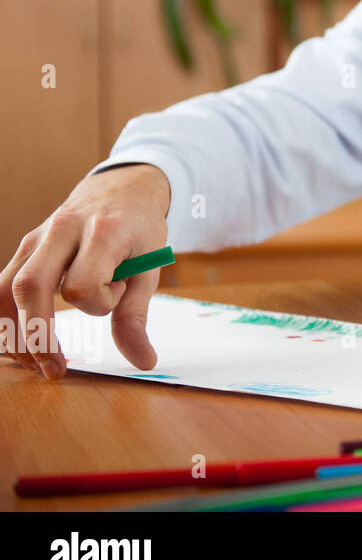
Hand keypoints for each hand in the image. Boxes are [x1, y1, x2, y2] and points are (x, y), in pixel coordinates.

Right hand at [2, 164, 170, 378]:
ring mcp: (37, 237)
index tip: (118, 295)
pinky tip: (23, 341)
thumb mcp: (150, 268)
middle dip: (37, 336)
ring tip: (37, 363)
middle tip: (55, 370)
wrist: (123, 189)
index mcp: (102, 232)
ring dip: (15, 333)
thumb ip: (137, 315)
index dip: (99, 303)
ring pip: (5, 289)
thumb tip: (143, 362)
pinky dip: (6, 319)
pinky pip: (1, 286)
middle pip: (30, 286)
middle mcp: (62, 231)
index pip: (83, 284)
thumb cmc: (139, 230)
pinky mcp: (25, 247)